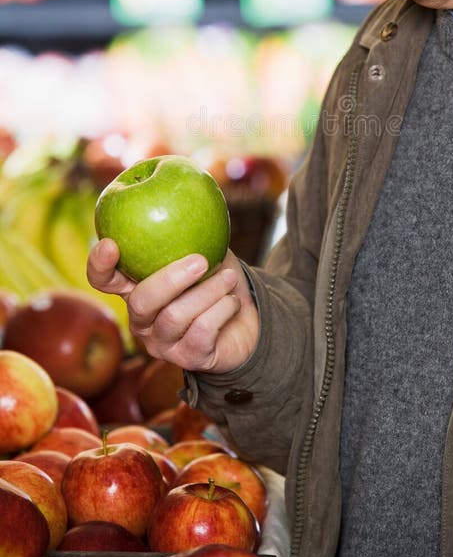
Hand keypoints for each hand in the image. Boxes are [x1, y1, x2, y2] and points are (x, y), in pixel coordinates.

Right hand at [87, 239, 259, 373]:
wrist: (249, 318)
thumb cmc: (219, 276)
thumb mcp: (205, 247)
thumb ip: (189, 230)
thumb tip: (184, 197)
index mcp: (136, 288)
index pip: (103, 280)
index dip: (99, 264)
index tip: (111, 243)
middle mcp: (142, 318)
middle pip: (141, 301)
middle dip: (170, 279)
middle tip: (201, 260)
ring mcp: (163, 342)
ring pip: (175, 316)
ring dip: (209, 291)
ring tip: (230, 277)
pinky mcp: (188, 359)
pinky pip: (202, 332)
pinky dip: (222, 310)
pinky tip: (232, 301)